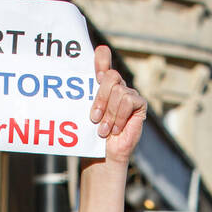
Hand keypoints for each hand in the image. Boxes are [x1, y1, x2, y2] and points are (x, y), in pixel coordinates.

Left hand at [90, 46, 145, 164]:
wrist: (103, 154)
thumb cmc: (92, 134)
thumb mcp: (84, 111)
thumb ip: (84, 95)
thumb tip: (71, 84)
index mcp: (101, 84)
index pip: (103, 59)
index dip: (101, 56)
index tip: (96, 58)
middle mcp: (116, 86)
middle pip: (110, 76)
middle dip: (100, 97)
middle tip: (94, 118)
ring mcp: (129, 94)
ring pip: (118, 91)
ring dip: (109, 113)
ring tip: (104, 130)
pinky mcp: (139, 104)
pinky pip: (128, 100)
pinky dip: (119, 116)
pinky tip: (116, 129)